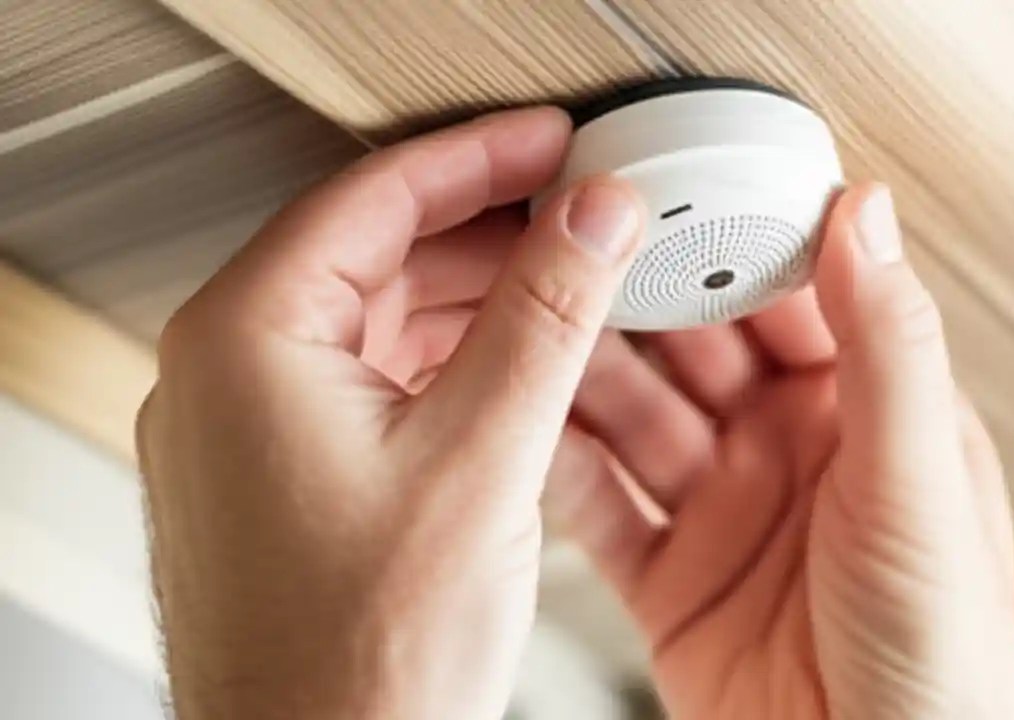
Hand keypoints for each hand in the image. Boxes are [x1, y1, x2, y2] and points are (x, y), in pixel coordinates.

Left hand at [136, 107, 647, 719]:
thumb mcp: (481, 461)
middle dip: (487, 230)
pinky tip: (515, 363)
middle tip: (579, 214)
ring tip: (567, 286)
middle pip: (374, 251)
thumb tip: (593, 218)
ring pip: (377, 316)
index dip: (480, 157)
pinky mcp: (283, 471)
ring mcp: (250, 426)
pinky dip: (446, 359)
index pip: (373, 195)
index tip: (554, 141)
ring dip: (474, 297)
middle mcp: (228, 373)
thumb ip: (544, 318)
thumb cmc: (361, 666)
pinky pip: (369, 377)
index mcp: (248, 342)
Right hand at [546, 185, 1013, 718]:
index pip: (786, 298)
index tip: (664, 193)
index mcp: (860, 415)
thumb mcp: (919, 483)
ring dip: (581, 374)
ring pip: (633, 419)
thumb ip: (887, 346)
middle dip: (634, 300)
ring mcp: (723, 515)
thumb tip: (864, 214)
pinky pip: (599, 508)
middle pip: (693, 350)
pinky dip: (556, 469)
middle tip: (566, 248)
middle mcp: (786, 454)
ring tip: (525, 321)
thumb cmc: (943, 659)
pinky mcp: (670, 580)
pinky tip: (520, 427)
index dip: (724, 243)